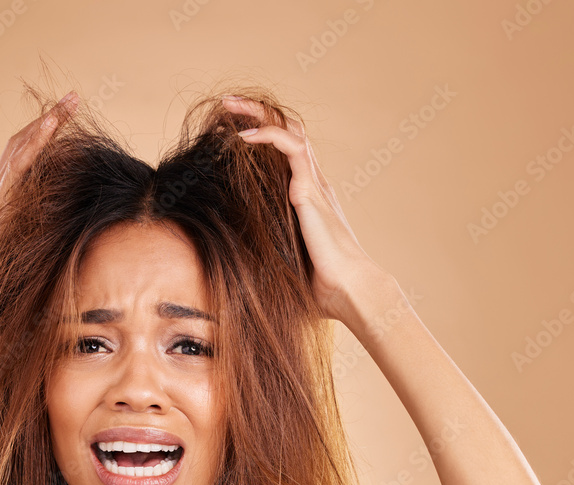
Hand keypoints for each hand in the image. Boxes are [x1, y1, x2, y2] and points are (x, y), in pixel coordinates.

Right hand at [0, 91, 80, 325]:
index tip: (61, 128)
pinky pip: (20, 163)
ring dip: (48, 122)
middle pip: (22, 147)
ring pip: (22, 147)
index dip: (41, 145)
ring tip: (69, 100)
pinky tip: (53, 123)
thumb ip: (26, 269)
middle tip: (70, 101)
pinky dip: (37, 141)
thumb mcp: (9, 276)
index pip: (21, 167)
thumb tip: (52, 280)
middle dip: (49, 123)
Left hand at [221, 96, 391, 321]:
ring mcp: (313, 183)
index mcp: (307, 194)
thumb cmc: (318, 282)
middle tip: (226, 106)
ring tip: (228, 108)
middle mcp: (312, 182)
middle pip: (288, 130)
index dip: (261, 133)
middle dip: (256, 113)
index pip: (285, 150)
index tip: (229, 128)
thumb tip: (234, 254)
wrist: (346, 289)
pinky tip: (241, 137)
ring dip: (257, 114)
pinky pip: (291, 149)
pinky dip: (266, 136)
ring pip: (290, 130)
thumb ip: (266, 243)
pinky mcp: (309, 191)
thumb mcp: (282, 254)